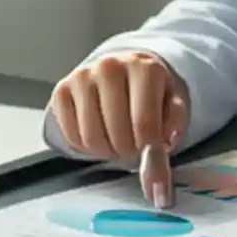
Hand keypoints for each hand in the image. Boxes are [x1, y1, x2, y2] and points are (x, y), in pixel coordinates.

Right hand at [51, 51, 188, 158]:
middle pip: (118, 134)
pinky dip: (87, 146)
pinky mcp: (61, 90)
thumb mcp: (173, 102)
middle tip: (135, 146)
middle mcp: (110, 67)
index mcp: (143, 68)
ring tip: (117, 140)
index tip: (153, 170)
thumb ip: (175, 124)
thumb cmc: (149, 91)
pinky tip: (99, 133)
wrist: (123, 70)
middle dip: (130, 151)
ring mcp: (82, 77)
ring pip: (92, 138)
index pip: (144, 122)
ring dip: (108, 151)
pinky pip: (72, 137)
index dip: (149, 153)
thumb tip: (165, 145)